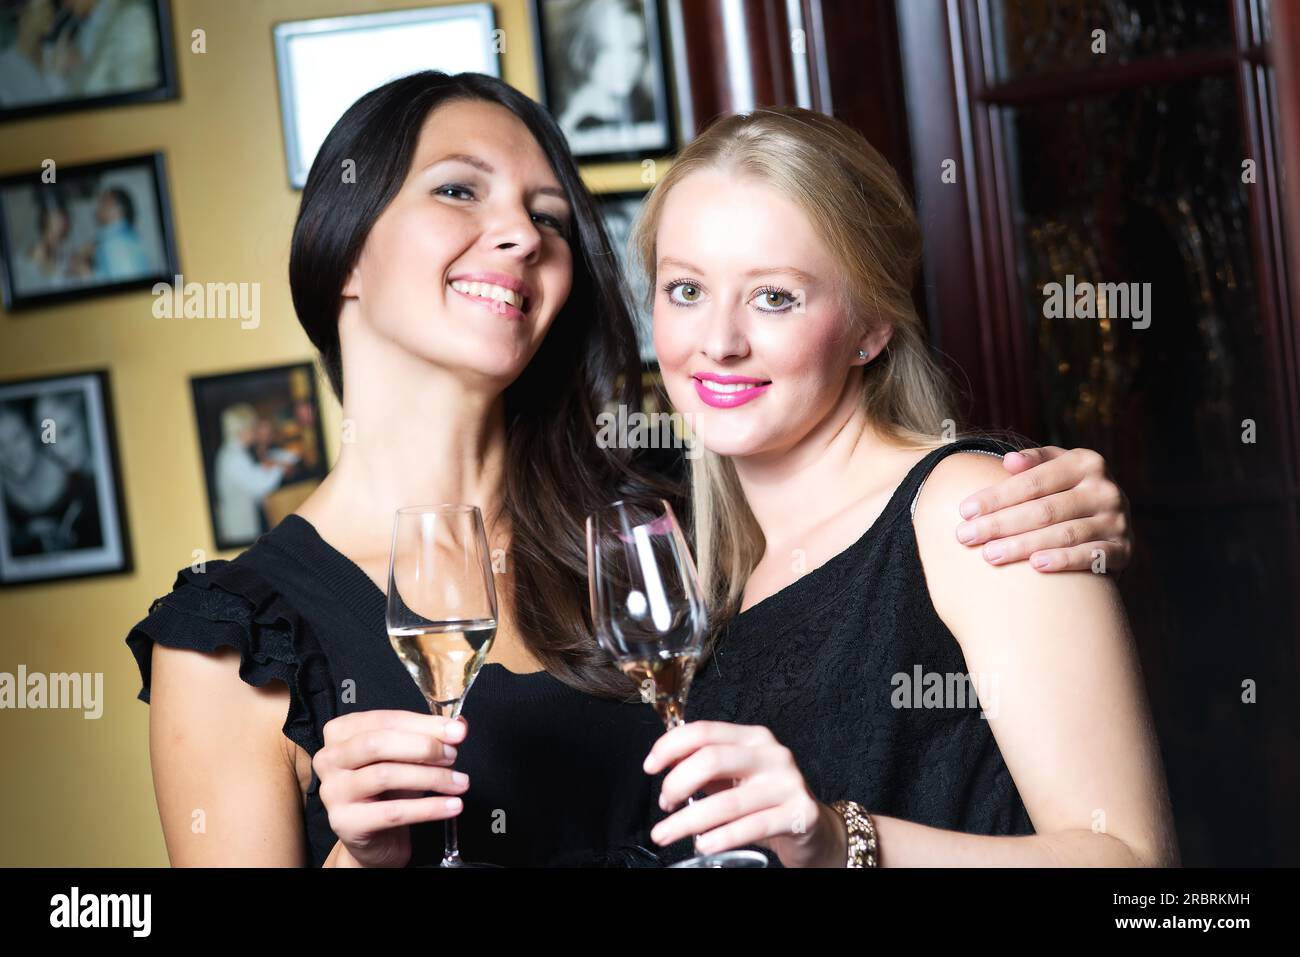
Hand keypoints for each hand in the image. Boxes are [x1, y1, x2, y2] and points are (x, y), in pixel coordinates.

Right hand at [313, 710, 467, 867]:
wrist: (375, 836)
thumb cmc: (388, 790)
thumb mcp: (406, 757)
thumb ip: (428, 737)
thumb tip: (457, 727)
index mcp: (340, 732)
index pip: (384, 719)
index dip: (423, 724)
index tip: (456, 731)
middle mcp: (329, 759)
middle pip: (377, 743)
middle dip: (423, 747)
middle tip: (453, 755)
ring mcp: (333, 792)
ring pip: (385, 775)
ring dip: (430, 777)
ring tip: (458, 782)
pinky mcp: (345, 823)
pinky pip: (392, 812)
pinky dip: (428, 808)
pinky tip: (451, 805)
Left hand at [644, 721, 845, 867]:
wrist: (812, 827)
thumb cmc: (764, 800)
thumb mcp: (735, 776)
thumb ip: (704, 767)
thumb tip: (664, 765)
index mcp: (753, 738)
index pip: (705, 731)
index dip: (670, 746)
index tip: (650, 767)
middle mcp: (772, 755)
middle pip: (712, 760)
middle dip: (677, 784)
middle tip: (664, 805)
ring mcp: (788, 784)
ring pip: (727, 802)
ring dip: (688, 821)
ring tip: (666, 834)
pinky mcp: (799, 814)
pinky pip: (751, 827)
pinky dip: (721, 838)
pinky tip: (702, 845)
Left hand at [955, 446, 1131, 573]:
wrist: (1111, 520)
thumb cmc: (1068, 490)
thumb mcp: (1055, 467)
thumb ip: (1033, 462)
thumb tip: (1009, 461)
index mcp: (1086, 462)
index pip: (1033, 481)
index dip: (996, 497)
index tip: (964, 511)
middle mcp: (1105, 489)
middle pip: (1044, 510)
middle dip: (1000, 524)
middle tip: (965, 536)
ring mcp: (1117, 520)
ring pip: (1063, 534)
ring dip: (1022, 546)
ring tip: (989, 555)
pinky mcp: (1124, 550)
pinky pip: (1090, 556)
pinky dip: (1063, 560)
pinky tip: (1035, 566)